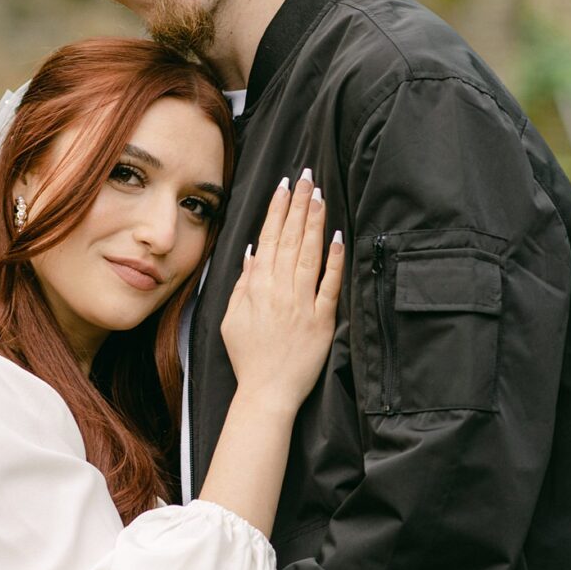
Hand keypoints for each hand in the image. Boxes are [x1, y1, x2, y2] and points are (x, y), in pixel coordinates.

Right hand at [221, 171, 344, 407]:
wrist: (267, 393)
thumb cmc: (249, 357)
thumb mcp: (232, 319)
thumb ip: (242, 284)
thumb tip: (250, 253)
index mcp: (257, 288)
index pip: (268, 239)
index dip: (277, 210)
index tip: (285, 186)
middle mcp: (279, 291)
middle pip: (289, 239)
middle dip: (298, 205)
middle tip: (307, 176)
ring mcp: (302, 304)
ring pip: (308, 255)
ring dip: (314, 222)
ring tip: (319, 195)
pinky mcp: (322, 320)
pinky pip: (330, 285)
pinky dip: (334, 260)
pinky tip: (338, 237)